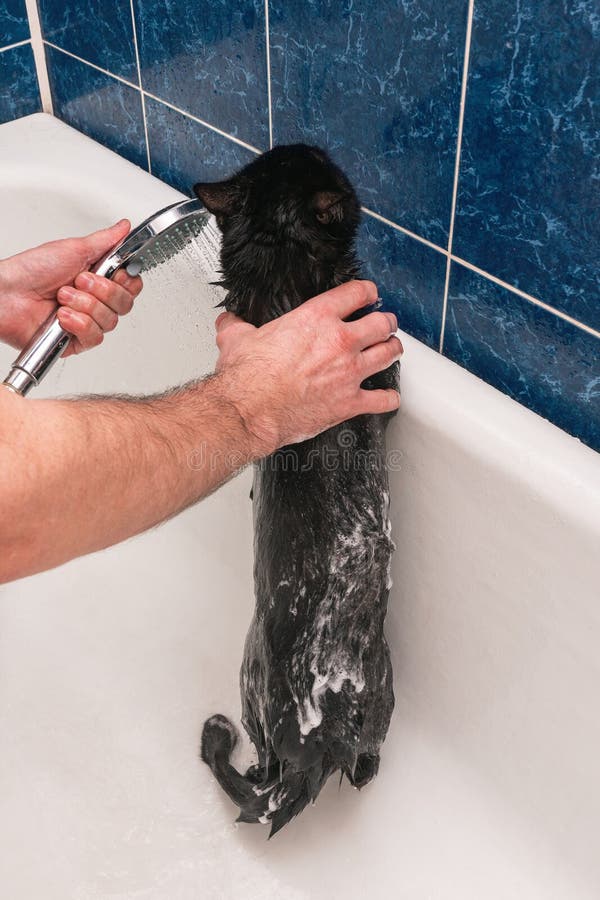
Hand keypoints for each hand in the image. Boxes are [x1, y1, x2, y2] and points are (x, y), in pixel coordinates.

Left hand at [0, 220, 142, 355]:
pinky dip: (79, 324)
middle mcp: (94, 301)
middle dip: (103, 291)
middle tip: (80, 280)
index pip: (130, 286)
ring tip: (62, 297)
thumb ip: (105, 241)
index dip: (126, 281)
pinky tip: (62, 316)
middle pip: (125, 304)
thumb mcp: (73, 248)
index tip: (113, 272)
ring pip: (110, 321)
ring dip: (86, 305)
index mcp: (97, 279)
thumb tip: (124, 227)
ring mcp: (85, 321)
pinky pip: (95, 337)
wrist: (6, 294)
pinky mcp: (76, 341)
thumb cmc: (30, 270)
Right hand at [214, 280, 401, 453]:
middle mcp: (339, 342)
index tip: (368, 294)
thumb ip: (237, 326)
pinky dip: (388, 398)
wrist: (250, 411)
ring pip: (388, 354)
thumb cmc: (247, 378)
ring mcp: (349, 372)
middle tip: (385, 323)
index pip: (355, 293)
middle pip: (381, 323)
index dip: (366, 291)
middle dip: (386, 321)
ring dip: (392, 350)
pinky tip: (388, 397)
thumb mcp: (237, 339)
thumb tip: (230, 323)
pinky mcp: (350, 403)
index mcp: (316, 319)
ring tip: (391, 349)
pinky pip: (383, 399)